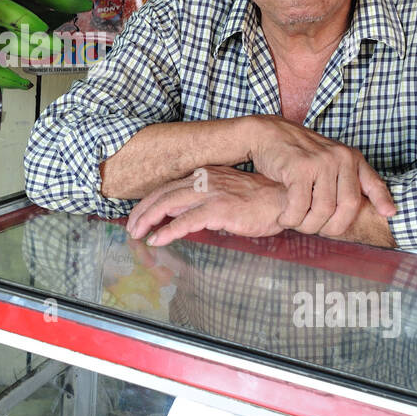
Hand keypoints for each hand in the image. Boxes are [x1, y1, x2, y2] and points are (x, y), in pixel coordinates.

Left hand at [126, 166, 288, 246]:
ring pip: (169, 204)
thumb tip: (190, 219)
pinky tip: (157, 240)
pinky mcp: (219, 209)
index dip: (150, 201)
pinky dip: (167, 231)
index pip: (169, 186)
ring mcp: (211, 193)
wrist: (285, 200)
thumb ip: (208, 203)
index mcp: (206, 175)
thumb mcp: (228, 196)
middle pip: (163, 194)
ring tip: (137, 234)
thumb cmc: (261, 202)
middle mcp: (205, 180)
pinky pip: (186, 221)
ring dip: (149, 220)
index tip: (139, 215)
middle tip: (131, 228)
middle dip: (143, 211)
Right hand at [246, 116, 395, 236]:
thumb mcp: (327, 159)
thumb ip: (345, 179)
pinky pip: (300, 205)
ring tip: (295, 223)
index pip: (373, 182)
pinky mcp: (299, 167)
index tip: (390, 214)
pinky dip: (291, 218)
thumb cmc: (296, 153)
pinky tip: (285, 218)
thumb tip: (375, 207)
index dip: (383, 200)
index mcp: (350, 157)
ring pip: (323, 209)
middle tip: (314, 229)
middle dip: (331, 227)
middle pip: (347, 206)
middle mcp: (340, 157)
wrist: (267, 134)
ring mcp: (321, 162)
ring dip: (307, 224)